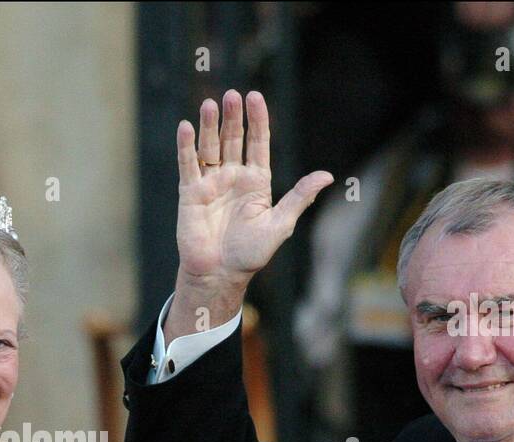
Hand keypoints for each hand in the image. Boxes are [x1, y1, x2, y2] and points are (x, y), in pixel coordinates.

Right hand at [175, 90, 332, 292]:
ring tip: (211, 104)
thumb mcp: (280, 224)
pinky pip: (188, 165)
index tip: (255, 97)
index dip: (257, 120)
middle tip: (232, 96)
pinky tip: (186, 126)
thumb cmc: (250, 254)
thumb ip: (299, 197)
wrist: (219, 274)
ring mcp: (211, 183)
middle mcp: (233, 177)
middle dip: (233, 118)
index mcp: (256, 182)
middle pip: (233, 140)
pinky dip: (186, 146)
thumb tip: (327, 176)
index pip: (258, 143)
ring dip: (209, 125)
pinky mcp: (190, 193)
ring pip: (210, 147)